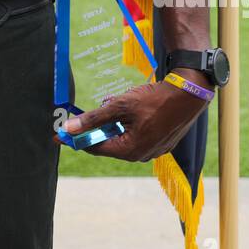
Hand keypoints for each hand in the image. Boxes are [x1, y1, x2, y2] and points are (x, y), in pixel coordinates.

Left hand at [58, 70, 211, 161]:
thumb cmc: (155, 100)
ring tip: (111, 104)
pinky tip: (126, 109)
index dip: (76, 139)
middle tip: (83, 116)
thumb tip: (69, 128)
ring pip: (122, 137)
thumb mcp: (120, 106)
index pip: (95, 148)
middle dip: (96, 128)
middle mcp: (141, 155)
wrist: (189, 93)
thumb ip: (94, 118)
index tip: (59, 135)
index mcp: (130, 150)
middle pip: (109, 144)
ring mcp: (153, 149)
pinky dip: (126, 123)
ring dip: (112, 123)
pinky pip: (136, 135)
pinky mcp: (160, 141)